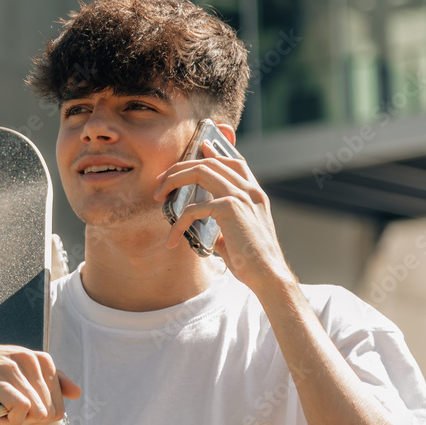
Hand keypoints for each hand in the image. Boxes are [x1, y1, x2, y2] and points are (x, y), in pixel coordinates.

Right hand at [0, 340, 81, 424]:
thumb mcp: (19, 366)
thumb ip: (50, 378)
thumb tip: (77, 392)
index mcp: (41, 359)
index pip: (60, 401)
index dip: (42, 414)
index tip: (22, 411)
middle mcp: (32, 362)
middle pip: (52, 411)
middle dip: (32, 421)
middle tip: (10, 415)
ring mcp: (16, 370)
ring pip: (39, 413)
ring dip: (19, 422)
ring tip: (1, 414)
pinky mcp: (0, 381)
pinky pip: (22, 410)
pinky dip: (10, 421)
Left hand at [153, 139, 294, 292]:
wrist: (268, 276)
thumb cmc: (251, 261)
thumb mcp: (236, 234)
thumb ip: (222, 222)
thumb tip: (201, 222)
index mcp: (255, 194)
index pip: (234, 162)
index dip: (214, 153)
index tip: (197, 148)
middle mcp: (250, 190)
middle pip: (209, 163)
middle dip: (180, 168)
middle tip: (160, 183)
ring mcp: (242, 196)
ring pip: (200, 173)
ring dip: (173, 181)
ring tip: (158, 196)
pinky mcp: (231, 209)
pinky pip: (194, 208)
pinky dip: (178, 223)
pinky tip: (171, 239)